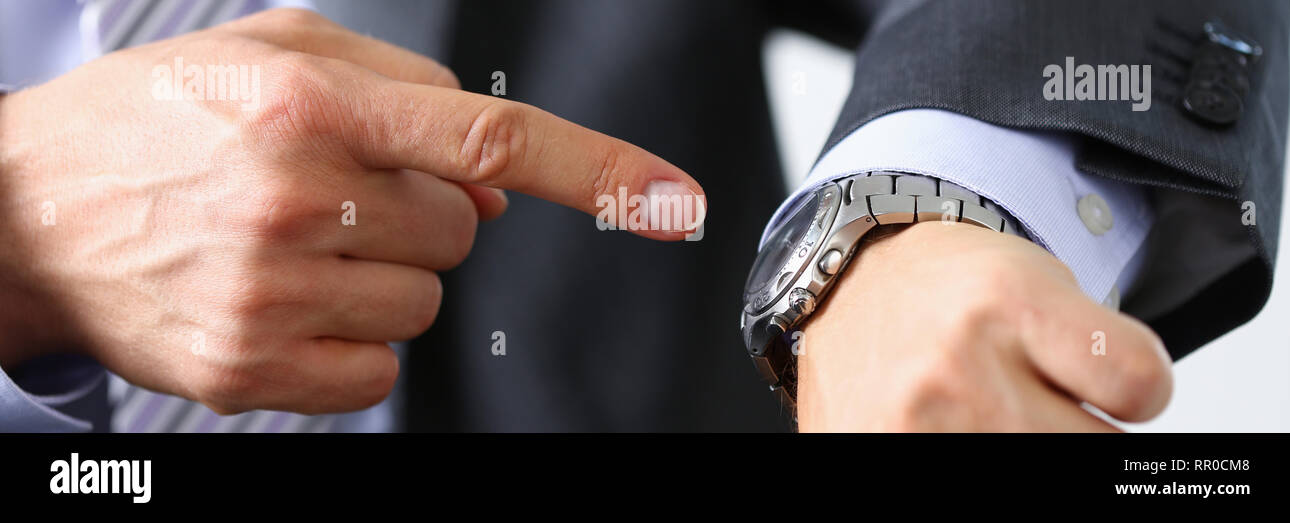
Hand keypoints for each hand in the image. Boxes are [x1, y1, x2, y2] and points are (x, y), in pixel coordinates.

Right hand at [0, 9, 703, 413]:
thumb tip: (500, 182)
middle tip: (336, 196)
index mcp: (307, 103)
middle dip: (422, 215)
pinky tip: (285, 300)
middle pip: (463, 232)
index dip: (600, 170)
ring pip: (426, 306)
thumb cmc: (158, 121)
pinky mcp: (251, 370)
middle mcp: (294, 197)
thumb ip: (403, 90)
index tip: (676, 201)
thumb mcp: (270, 52)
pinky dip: (354, 341)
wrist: (27, 214)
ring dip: (386, 278)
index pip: (490, 137)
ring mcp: (271, 294)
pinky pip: (379, 373)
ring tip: (295, 246)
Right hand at [796, 222, 1171, 431]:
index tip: (1118, 385)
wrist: (850, 285)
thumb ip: (1099, 352)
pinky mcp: (882, 450)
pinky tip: (957, 425)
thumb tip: (1137, 415)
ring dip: (1030, 441)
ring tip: (996, 411)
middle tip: (1046, 398)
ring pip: (1040, 467)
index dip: (1141, 388)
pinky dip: (975, 448)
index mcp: (1012, 301)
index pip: (1139, 384)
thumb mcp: (1038, 281)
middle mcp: (962, 365)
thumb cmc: (951, 288)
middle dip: (1079, 425)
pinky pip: (973, 479)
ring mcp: (920, 421)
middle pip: (1093, 446)